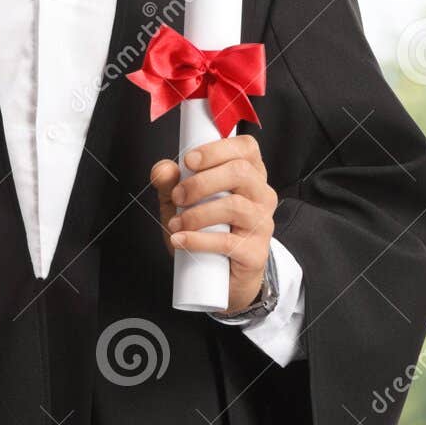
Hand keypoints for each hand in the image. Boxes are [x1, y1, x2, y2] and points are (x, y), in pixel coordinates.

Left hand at [149, 134, 276, 314]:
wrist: (219, 276)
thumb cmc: (204, 228)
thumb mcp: (181, 201)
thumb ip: (170, 182)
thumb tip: (163, 169)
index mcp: (249, 173)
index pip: (246, 148)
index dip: (217, 149)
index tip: (189, 161)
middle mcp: (262, 195)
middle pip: (240, 172)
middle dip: (201, 182)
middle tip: (178, 196)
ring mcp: (262, 224)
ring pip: (235, 206)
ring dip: (197, 213)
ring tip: (176, 223)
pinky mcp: (256, 252)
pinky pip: (229, 241)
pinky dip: (199, 240)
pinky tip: (180, 240)